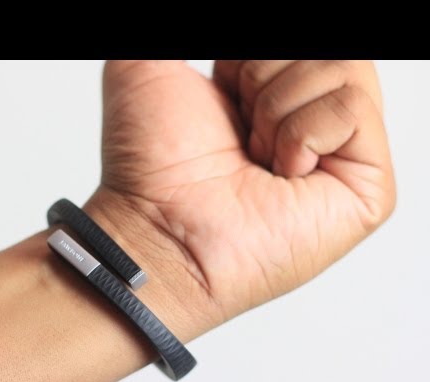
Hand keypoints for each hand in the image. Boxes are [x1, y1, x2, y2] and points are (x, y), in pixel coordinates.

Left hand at [85, 60, 395, 339]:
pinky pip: (351, 106)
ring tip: (253, 156)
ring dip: (275, 106)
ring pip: (340, 67)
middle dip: (261, 74)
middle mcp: (308, 117)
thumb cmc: (149, 159)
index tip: (232, 83)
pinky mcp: (367, 186)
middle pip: (320, 49)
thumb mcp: (149, 64)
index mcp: (268, 88)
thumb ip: (171, 34)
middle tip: (236, 129)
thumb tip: (215, 16)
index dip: (256, 57)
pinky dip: (299, 132)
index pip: (298, 43)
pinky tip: (279, 173)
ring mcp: (341, 152)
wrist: (155, 226)